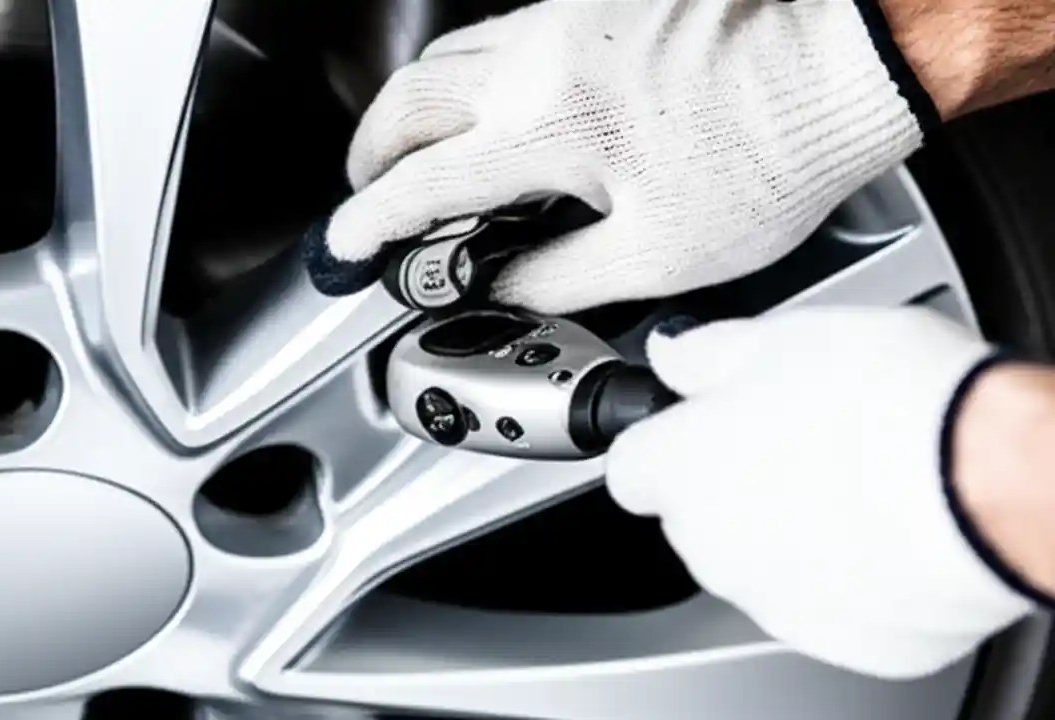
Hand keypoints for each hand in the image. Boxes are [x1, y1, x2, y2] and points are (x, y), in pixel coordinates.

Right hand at [314, 0, 931, 313]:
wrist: (846, 63)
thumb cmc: (771, 150)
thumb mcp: (661, 253)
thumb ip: (560, 276)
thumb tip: (506, 284)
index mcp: (545, 128)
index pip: (420, 183)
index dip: (369, 223)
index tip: (348, 244)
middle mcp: (538, 60)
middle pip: (406, 101)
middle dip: (371, 155)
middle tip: (370, 197)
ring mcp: (563, 19)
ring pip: (444, 58)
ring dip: (413, 111)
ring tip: (419, 157)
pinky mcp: (594, 4)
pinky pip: (495, 35)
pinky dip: (466, 79)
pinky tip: (490, 111)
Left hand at [607, 306, 1033, 678]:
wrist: (989, 481)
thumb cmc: (888, 401)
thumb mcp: (781, 337)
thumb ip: (706, 353)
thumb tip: (674, 356)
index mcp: (680, 469)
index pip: (633, 467)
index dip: (669, 441)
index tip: (702, 424)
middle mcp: (712, 545)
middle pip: (699, 516)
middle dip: (736, 483)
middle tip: (805, 438)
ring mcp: (774, 599)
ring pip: (760, 561)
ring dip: (790, 529)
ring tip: (861, 480)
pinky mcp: (842, 637)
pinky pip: (828, 602)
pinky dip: (848, 575)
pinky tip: (892, 531)